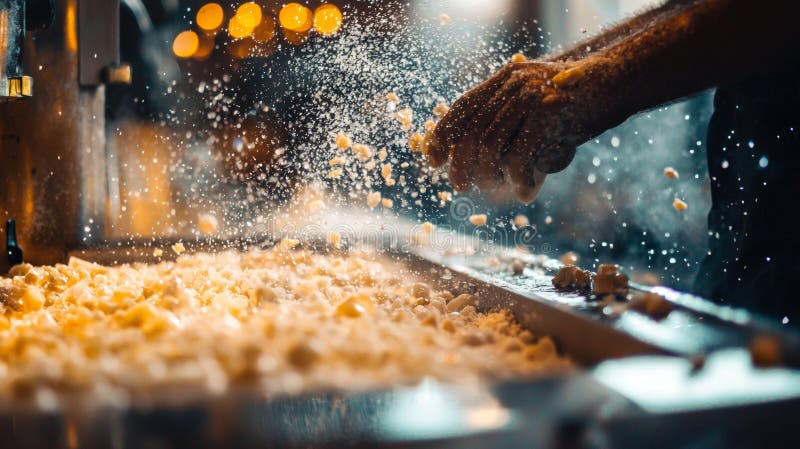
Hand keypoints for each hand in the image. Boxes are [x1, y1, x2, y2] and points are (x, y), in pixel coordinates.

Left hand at [428, 59, 615, 202]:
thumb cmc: (579, 102)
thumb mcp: (538, 106)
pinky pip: (518, 157)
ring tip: (500, 190)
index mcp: (505, 80)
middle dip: (461, 166)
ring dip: (491, 178)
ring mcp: (530, 97)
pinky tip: (524, 193)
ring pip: (490, 148)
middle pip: (471, 134)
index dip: (442, 136)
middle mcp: (513, 85)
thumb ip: (512, 125)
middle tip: (461, 186)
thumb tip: (481, 168)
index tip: (434, 161)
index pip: (462, 109)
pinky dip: (517, 181)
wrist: (619, 80)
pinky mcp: (547, 113)